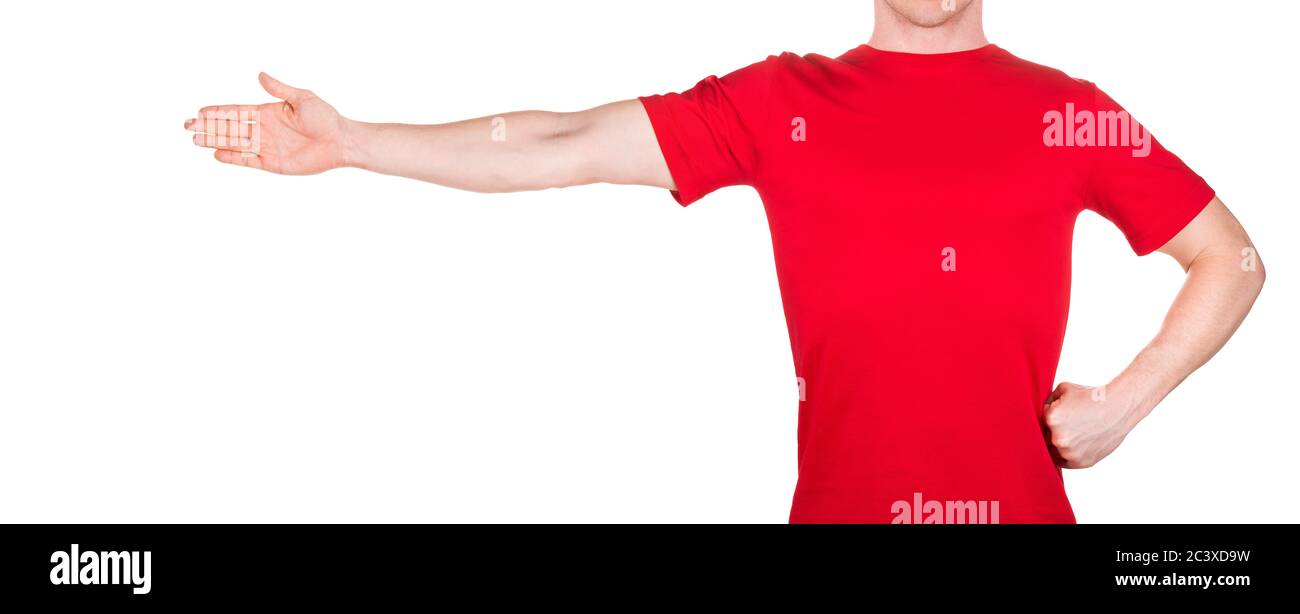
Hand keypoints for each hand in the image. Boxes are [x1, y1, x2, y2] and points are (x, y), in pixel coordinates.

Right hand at [185, 73, 349, 173]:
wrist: (340, 141)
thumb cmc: (325, 117)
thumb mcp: (301, 98)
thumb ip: (279, 89)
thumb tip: (259, 74)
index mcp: (268, 113)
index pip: (236, 112)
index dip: (218, 112)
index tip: (200, 111)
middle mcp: (264, 130)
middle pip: (230, 128)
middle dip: (209, 127)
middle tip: (187, 126)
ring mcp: (268, 147)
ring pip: (235, 143)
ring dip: (215, 141)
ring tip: (195, 140)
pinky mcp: (274, 163)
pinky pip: (249, 160)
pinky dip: (234, 157)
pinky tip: (217, 154)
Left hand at [1042, 382, 1139, 468]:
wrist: (1119, 407)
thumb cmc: (1091, 396)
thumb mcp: (1064, 389)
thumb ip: (1046, 401)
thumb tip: (1038, 411)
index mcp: (1051, 419)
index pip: (1040, 421)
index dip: (1049, 417)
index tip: (1060, 414)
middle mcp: (1058, 438)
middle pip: (1044, 438)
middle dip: (1051, 432)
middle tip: (1067, 425)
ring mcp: (1069, 452)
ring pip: (1053, 451)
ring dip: (1059, 445)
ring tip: (1074, 433)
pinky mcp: (1081, 462)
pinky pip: (1065, 462)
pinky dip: (1068, 455)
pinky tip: (1076, 443)